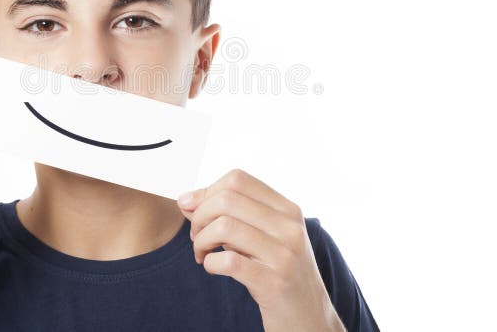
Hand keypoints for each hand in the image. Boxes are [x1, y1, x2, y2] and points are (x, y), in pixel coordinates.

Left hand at [177, 169, 344, 331]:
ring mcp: (285, 255)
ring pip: (224, 227)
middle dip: (199, 216)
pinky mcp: (275, 283)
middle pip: (227, 200)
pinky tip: (213, 267)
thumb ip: (229, 215)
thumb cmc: (279, 274)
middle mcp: (290, 227)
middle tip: (197, 237)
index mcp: (287, 210)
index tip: (195, 212)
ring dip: (201, 241)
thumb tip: (186, 200)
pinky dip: (210, 263)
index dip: (207, 192)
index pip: (238, 179)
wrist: (310, 319)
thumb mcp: (263, 238)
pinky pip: (228, 261)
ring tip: (202, 254)